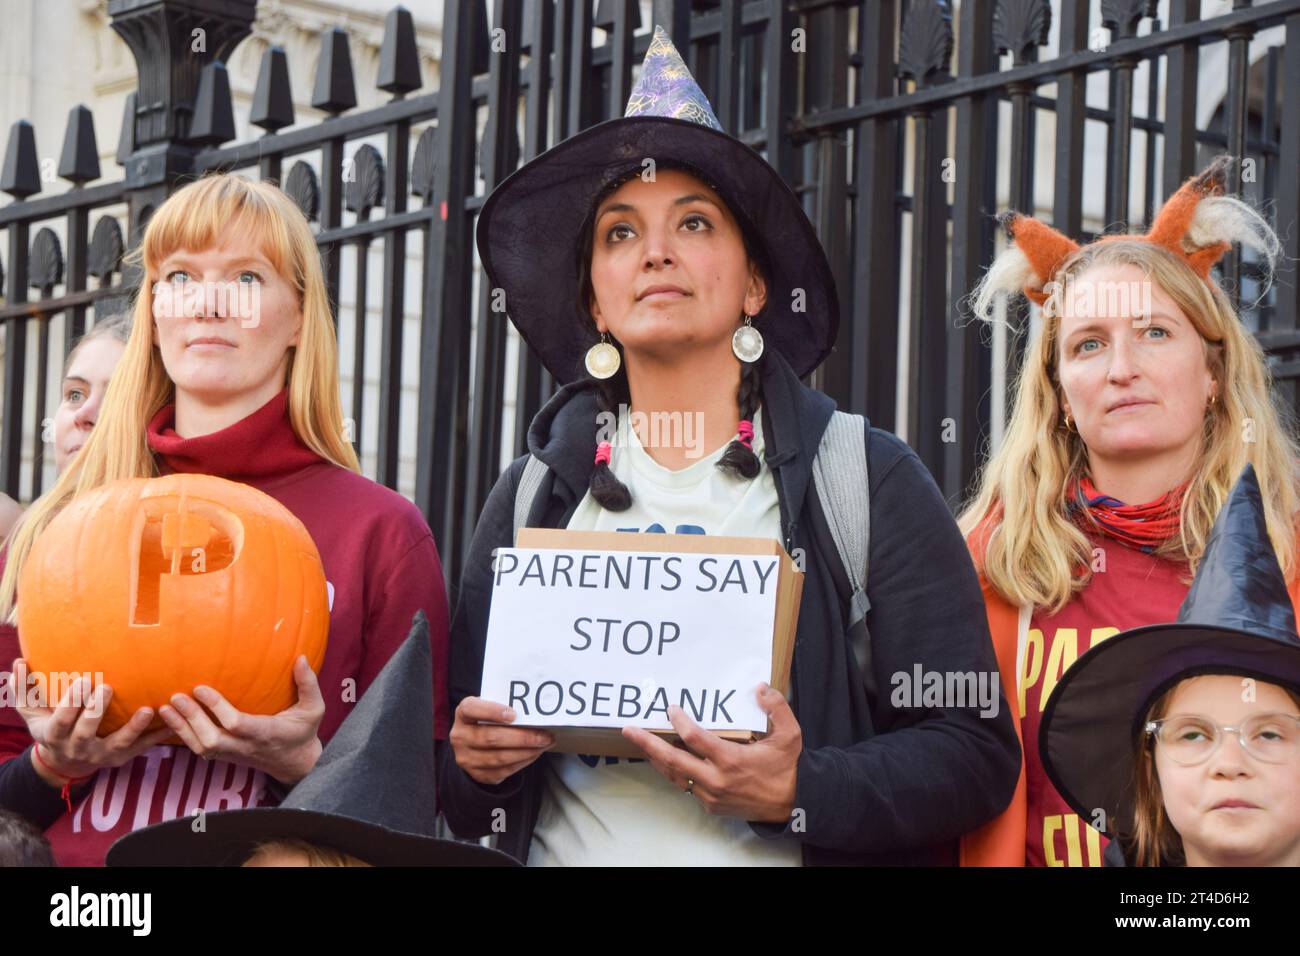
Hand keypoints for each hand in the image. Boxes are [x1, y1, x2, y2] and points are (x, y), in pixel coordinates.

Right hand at [11, 657, 172, 786]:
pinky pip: (141, 748)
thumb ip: (24, 689)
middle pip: (85, 733)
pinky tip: (173, 722)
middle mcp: (78, 748)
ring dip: (133, 728)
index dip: (70, 706)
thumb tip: (18, 662)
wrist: (66, 763)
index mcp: (55, 737)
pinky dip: (157, 736)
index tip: (81, 682)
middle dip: (94, 712)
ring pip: (118, 744)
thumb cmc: (50, 726)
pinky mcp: (122, 757)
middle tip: (106, 687)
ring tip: (148, 710)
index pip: (60, 723)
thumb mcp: (32, 712)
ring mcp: (101, 755)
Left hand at [158, 655, 324, 786]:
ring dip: (181, 728)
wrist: (295, 764)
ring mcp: (233, 754)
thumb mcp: (314, 709)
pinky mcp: (226, 756)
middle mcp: (246, 746)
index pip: (236, 724)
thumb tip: (300, 658)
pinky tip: (171, 719)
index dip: (217, 708)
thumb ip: (308, 684)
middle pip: (211, 740)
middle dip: (191, 719)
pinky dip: (183, 735)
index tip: (201, 688)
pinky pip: (199, 750)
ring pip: (201, 748)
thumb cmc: (304, 732)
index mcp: (266, 733)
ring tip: (165, 707)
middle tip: (175, 697)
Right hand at [450, 697, 554, 785]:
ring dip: (527, 751)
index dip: (491, 711)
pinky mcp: (478, 774)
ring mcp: (467, 758)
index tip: (513, 714)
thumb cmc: (487, 721)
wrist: (473, 746)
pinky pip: (504, 770)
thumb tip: (534, 712)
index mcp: (462, 714)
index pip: (471, 709)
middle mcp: (460, 736)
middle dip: (522, 737)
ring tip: (544, 744)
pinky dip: (523, 761)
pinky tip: (535, 753)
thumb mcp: (488, 709)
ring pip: (500, 757)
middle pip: (491, 738)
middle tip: (545, 735)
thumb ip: (503, 707)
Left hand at [622, 682, 801, 822]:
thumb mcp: (790, 735)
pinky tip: (666, 758)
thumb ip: (776, 708)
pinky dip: (673, 771)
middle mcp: (716, 780)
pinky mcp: (710, 805)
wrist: (792, 804)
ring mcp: (710, 796)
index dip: (679, 722)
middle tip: (629, 730)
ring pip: (674, 775)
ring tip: (640, 742)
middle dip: (648, 744)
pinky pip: (685, 785)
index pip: (695, 739)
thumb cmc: (787, 767)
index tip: (671, 709)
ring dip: (656, 758)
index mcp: (731, 761)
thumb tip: (760, 687)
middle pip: (673, 760)